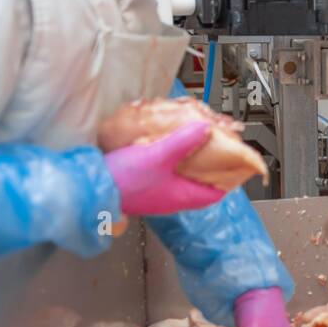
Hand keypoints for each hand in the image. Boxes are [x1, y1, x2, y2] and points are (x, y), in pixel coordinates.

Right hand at [104, 121, 225, 215]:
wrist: (91, 188)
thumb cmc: (124, 179)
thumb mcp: (158, 155)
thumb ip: (183, 142)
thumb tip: (206, 129)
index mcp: (182, 195)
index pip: (216, 192)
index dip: (229, 178)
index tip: (236, 164)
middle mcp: (172, 198)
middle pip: (201, 184)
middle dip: (210, 168)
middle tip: (216, 150)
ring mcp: (157, 194)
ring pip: (183, 179)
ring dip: (191, 164)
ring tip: (195, 146)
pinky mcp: (144, 188)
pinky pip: (167, 176)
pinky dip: (173, 164)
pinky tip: (167, 150)